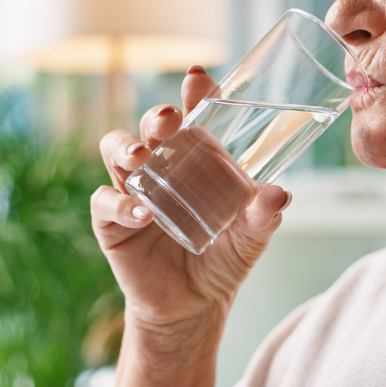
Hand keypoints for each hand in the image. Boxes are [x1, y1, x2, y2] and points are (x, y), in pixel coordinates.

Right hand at [91, 66, 291, 327]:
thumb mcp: (252, 238)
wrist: (194, 307)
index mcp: (195, 158)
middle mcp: (160, 166)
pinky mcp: (111, 222)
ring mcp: (132, 190)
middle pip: (149, 127)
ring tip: (141, 156)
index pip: (191, 116)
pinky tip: (142, 213)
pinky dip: (122, 204)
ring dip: (125, 147)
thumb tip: (278, 193)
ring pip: (115, 151)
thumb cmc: (224, 260)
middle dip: (156, 117)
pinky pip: (106, 202)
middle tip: (169, 120)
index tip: (199, 79)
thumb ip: (264, 216)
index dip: (193, 94)